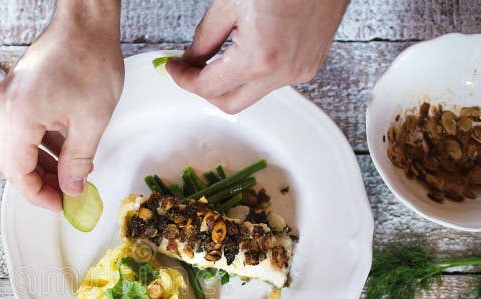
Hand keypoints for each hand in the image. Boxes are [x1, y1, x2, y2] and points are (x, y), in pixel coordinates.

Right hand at [0, 1, 123, 211]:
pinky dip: (39, 144)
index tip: (60, 203)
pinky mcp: (18, 90)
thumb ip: (78, 161)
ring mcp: (10, 97)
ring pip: (14, 146)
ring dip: (38, 164)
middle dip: (35, 183)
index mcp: (20, 116)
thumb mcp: (91, 121)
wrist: (85, 20)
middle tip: (63, 194)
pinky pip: (21, 127)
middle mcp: (6, 107)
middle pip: (9, 162)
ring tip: (67, 175)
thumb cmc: (90, 60)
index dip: (37, 194)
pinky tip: (64, 148)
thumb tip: (72, 189)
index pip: (16, 171)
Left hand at [166, 0, 348, 113]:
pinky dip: (253, 73)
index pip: (208, 87)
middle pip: (229, 104)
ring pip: (251, 93)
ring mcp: (298, 72)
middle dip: (205, 90)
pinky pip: (272, 82)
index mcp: (259, 58)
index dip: (184, 79)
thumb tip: (190, 60)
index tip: (174, 68)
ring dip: (230, 81)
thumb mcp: (230, 3)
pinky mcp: (309, 67)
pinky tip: (246, 52)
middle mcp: (282, 72)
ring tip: (218, 56)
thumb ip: (205, 39)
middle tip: (190, 70)